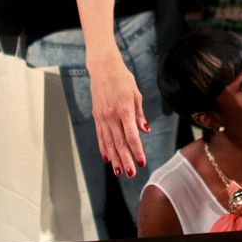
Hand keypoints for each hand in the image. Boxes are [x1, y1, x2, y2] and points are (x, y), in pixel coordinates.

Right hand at [88, 53, 148, 175]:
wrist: (103, 68)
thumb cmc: (123, 79)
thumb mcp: (136, 94)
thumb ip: (140, 115)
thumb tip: (145, 131)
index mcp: (124, 109)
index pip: (131, 136)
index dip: (137, 150)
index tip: (142, 162)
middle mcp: (111, 115)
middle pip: (119, 143)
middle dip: (126, 160)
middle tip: (131, 174)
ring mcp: (102, 117)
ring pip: (108, 142)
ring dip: (114, 158)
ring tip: (119, 171)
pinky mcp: (96, 117)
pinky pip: (100, 135)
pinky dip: (103, 148)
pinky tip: (107, 158)